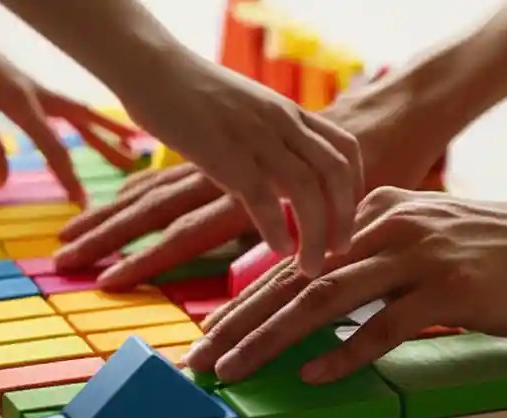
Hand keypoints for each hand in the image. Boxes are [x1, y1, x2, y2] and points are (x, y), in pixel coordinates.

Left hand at [0, 10, 134, 203]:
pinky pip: (62, 107)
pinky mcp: (23, 85)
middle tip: (133, 162)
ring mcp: (31, 88)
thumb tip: (3, 181)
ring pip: (76, 112)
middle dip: (108, 143)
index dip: (69, 176)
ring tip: (126, 144)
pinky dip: (81, 119)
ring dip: (101, 129)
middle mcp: (35, 94)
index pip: (54, 146)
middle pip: (82, 121)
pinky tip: (81, 129)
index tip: (83, 203)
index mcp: (23, 102)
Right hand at [55, 78, 451, 287]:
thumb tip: (281, 171)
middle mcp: (281, 123)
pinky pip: (263, 197)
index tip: (347, 217)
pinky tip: (280, 249)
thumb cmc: (193, 90)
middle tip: (341, 251)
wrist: (151, 65)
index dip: (354, 187)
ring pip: (306, 190)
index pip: (344, 149)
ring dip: (316, 233)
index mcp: (289, 112)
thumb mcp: (248, 107)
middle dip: (345, 217)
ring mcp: (255, 137)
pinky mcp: (225, 154)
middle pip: (335, 173)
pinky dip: (276, 228)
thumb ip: (271, 135)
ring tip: (311, 264)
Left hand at [183, 188, 506, 384]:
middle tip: (201, 358)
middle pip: (297, 277)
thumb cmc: (500, 251)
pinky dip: (346, 354)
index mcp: (375, 215)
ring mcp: (417, 256)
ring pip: (326, 298)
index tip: (212, 333)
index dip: (247, 299)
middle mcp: (387, 228)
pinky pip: (385, 326)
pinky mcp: (449, 289)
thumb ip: (377, 259)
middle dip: (240, 321)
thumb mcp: (427, 238)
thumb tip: (329, 293)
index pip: (297, 260)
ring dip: (273, 337)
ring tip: (235, 368)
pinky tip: (314, 376)